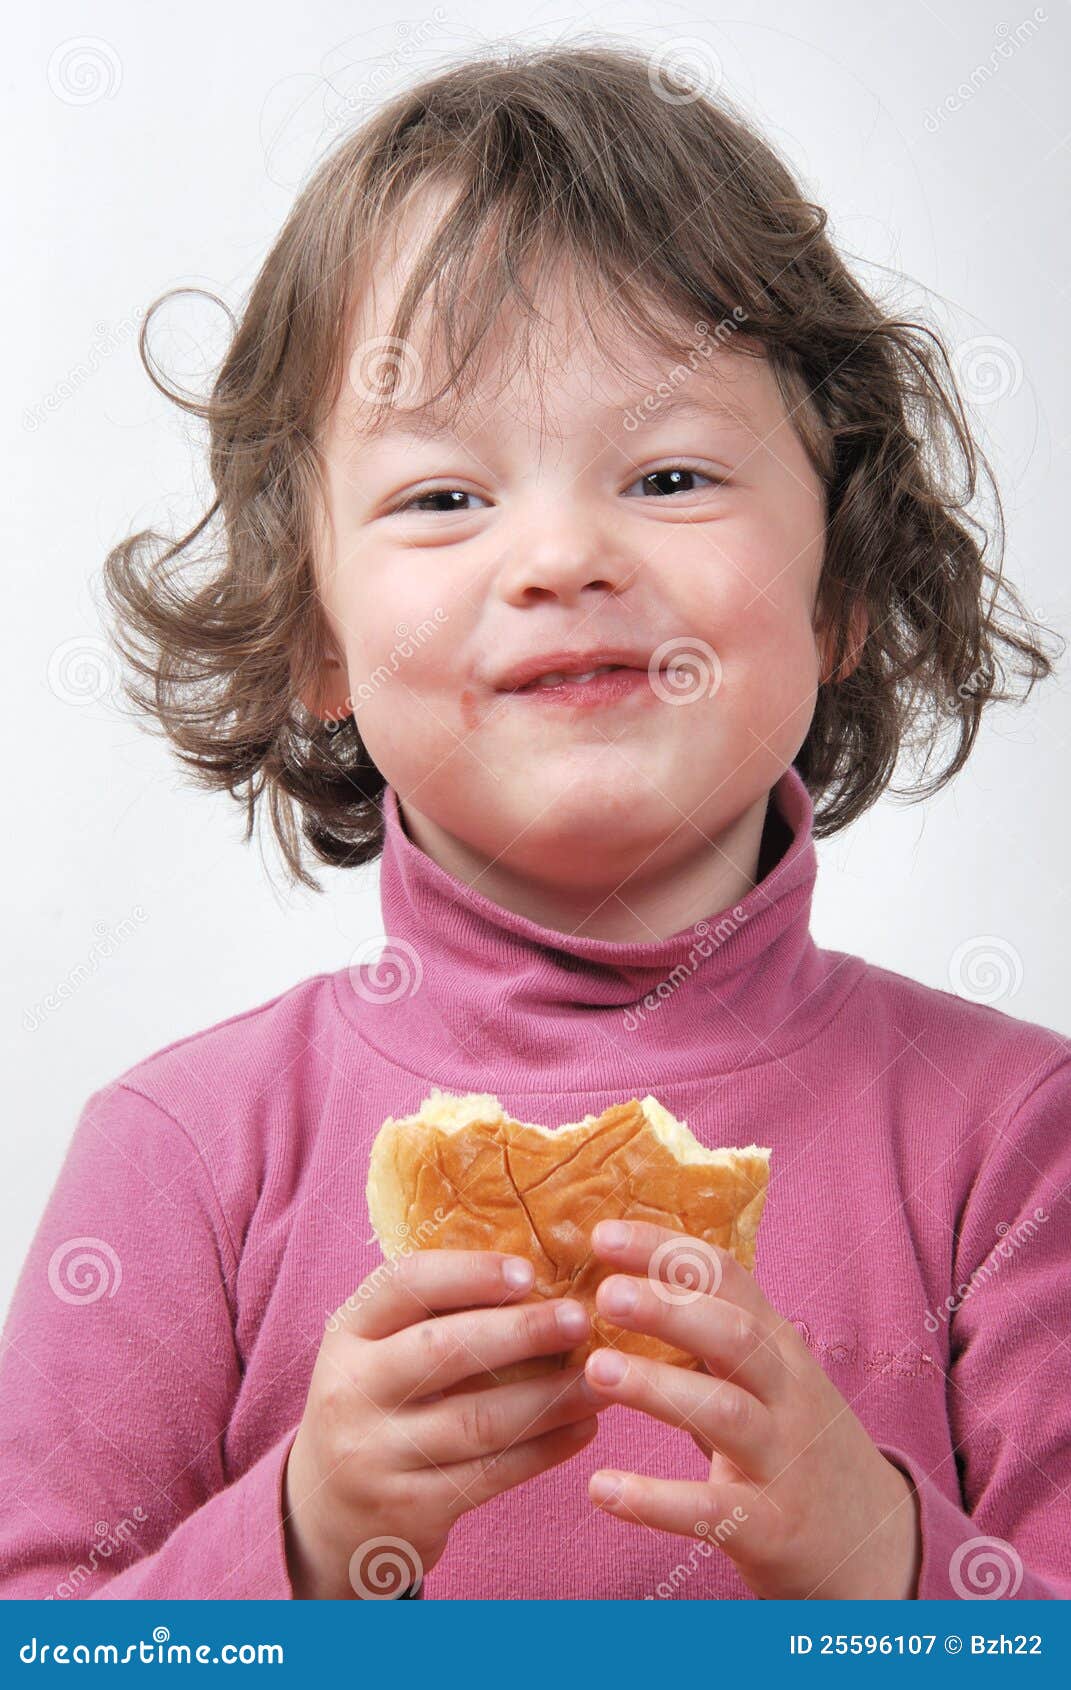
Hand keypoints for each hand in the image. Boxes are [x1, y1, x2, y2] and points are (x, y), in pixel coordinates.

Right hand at [284, 1249, 603, 1597]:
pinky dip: (544, 1450)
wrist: (327, 1517)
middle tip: (580, 1318)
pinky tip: (583, 1427)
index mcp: (348, 1335)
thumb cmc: (377, 1409)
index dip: (469, 1273)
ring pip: (478, 1420)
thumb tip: (537, 1276)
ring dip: (550, 1397)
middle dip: (522, 1331)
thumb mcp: (377, 1354)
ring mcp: (376, 1455)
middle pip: (445, 1350)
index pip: (404, 1285)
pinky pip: (490, 1475)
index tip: (529, 1271)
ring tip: (602, 1378)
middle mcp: (352, 1391)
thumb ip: (432, 1317)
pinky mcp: (409, 1510)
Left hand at [580, 1219, 921, 1598]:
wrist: (880, 1545)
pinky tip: (601, 1489)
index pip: (726, 1278)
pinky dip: (655, 1501)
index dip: (666, 1252)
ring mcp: (785, 1461)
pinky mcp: (773, 1528)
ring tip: (595, 1371)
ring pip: (725, 1413)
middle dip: (669, 1310)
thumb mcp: (771, 1379)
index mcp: (778, 1348)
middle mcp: (788, 1394)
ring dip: (657, 1388)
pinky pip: (712, 1511)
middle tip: (604, 1294)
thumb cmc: (797, 1445)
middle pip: (734, 1336)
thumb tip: (627, 1283)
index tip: (602, 1235)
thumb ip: (713, 1338)